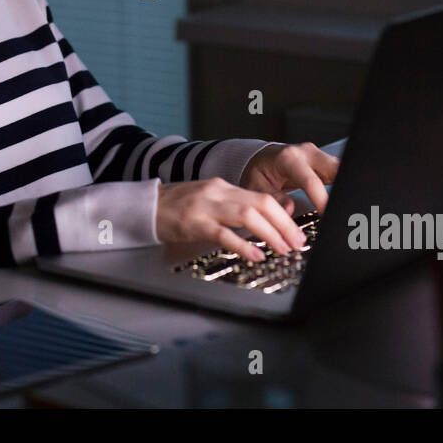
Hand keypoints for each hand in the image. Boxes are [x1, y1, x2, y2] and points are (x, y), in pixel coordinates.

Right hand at [156, 178, 306, 263]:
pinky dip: (243, 244)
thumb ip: (234, 207)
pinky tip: (255, 254)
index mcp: (224, 187)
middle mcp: (218, 193)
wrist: (145, 206)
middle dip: (284, 224)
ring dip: (270, 233)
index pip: (263, 197)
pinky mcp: (194, 223)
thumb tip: (265, 220)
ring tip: (282, 249)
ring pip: (248, 215)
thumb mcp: (209, 201)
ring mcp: (206, 207)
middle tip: (297, 242)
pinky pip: (223, 233)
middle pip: (261, 203)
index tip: (296, 232)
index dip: (284, 215)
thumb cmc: (177, 208)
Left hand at [238, 141, 336, 214]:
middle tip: (344, 211)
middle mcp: (307, 153)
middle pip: (335, 168)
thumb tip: (289, 211)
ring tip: (345, 209)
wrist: (261, 158)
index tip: (328, 215)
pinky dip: (343, 186)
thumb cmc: (259, 171)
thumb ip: (274, 198)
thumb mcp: (257, 186)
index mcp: (289, 158)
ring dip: (345, 188)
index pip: (311, 180)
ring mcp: (318, 156)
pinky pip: (340, 172)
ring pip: (342, 168)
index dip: (321, 199)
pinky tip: (343, 201)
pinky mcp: (325, 162)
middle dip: (343, 188)